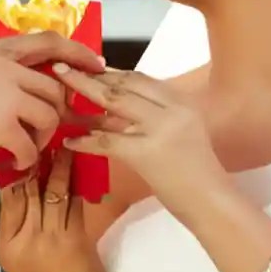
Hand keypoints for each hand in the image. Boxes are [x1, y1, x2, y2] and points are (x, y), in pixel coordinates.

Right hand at [0, 31, 104, 171]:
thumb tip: (28, 81)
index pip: (49, 42)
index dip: (78, 54)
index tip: (96, 65)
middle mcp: (2, 65)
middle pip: (55, 86)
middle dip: (58, 111)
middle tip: (47, 130)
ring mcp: (3, 92)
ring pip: (50, 114)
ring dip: (43, 136)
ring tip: (26, 147)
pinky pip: (32, 143)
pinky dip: (28, 158)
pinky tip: (16, 162)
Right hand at [0, 148, 108, 271]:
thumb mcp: (24, 256)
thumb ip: (24, 223)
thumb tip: (28, 183)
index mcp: (5, 242)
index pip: (7, 196)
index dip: (13, 167)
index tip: (20, 142)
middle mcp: (23, 239)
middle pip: (26, 189)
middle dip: (35, 158)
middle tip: (42, 131)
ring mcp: (47, 239)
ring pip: (50, 190)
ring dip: (58, 162)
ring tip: (62, 139)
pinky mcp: (72, 240)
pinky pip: (73, 202)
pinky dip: (76, 181)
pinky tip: (80, 164)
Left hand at [54, 65, 223, 212]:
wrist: (213, 203)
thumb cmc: (197, 174)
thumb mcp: (183, 134)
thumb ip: (158, 117)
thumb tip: (120, 110)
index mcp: (181, 103)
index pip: (140, 79)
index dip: (110, 72)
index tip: (88, 68)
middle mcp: (172, 109)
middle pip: (123, 83)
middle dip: (90, 75)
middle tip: (63, 69)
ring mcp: (160, 129)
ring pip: (113, 102)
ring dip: (82, 95)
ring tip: (58, 91)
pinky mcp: (147, 153)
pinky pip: (107, 141)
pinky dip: (84, 140)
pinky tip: (68, 140)